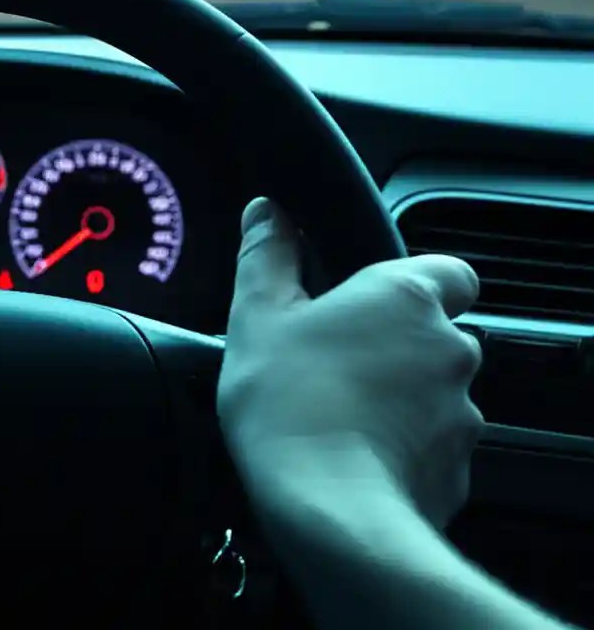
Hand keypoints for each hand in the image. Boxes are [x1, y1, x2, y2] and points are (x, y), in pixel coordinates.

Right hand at [219, 198, 483, 529]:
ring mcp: (462, 411)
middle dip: (394, 347)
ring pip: (434, 394)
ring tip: (337, 417)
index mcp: (405, 296)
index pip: (449, 270)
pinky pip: (431, 447)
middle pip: (435, 334)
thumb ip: (265, 256)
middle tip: (332, 365)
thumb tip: (266, 212)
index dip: (414, 284)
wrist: (326, 506)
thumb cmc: (287, 402)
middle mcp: (449, 347)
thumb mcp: (257, 317)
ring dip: (398, 400)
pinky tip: (353, 458)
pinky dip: (401, 450)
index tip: (370, 303)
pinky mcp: (457, 467)